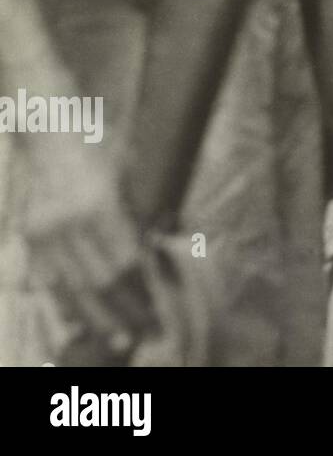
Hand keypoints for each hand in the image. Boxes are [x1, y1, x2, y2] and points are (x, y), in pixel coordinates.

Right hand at [23, 143, 157, 359]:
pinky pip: (51, 280)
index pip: (123, 262)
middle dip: (125, 310)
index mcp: (98, 205)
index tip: (160, 307)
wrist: (52, 136)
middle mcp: (68, 223)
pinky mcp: (31, 238)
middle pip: (99, 281)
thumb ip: (138, 218)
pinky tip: (87, 321)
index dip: (141, 290)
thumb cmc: (102, 152)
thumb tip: (157, 257)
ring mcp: (45, 233)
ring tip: (120, 337)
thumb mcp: (128, 178)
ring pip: (72, 288)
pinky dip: (69, 303)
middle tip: (148, 331)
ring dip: (98, 316)